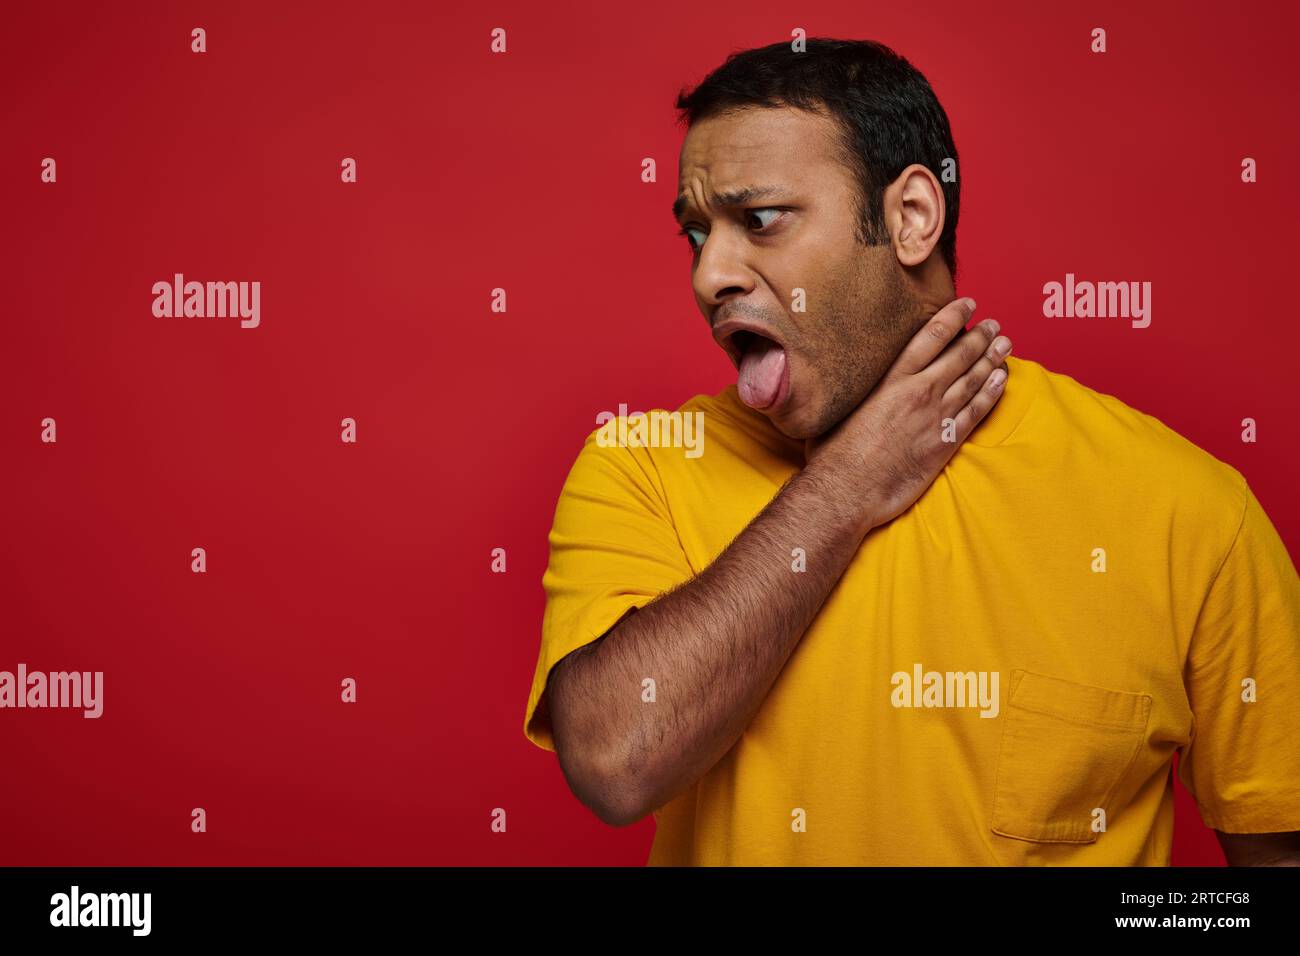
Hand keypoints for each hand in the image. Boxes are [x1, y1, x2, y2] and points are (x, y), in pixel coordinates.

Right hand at [803, 297, 1009, 532]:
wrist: (847, 490)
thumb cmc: (834, 452)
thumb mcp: (840, 408)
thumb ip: (857, 390)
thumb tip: (849, 376)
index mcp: (891, 379)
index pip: (931, 337)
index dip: (954, 317)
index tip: (968, 304)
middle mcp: (918, 392)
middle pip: (959, 355)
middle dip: (981, 337)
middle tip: (994, 325)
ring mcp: (935, 417)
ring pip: (973, 380)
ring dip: (993, 360)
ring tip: (1005, 345)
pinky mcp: (945, 443)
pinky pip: (976, 411)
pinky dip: (992, 393)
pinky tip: (1002, 380)